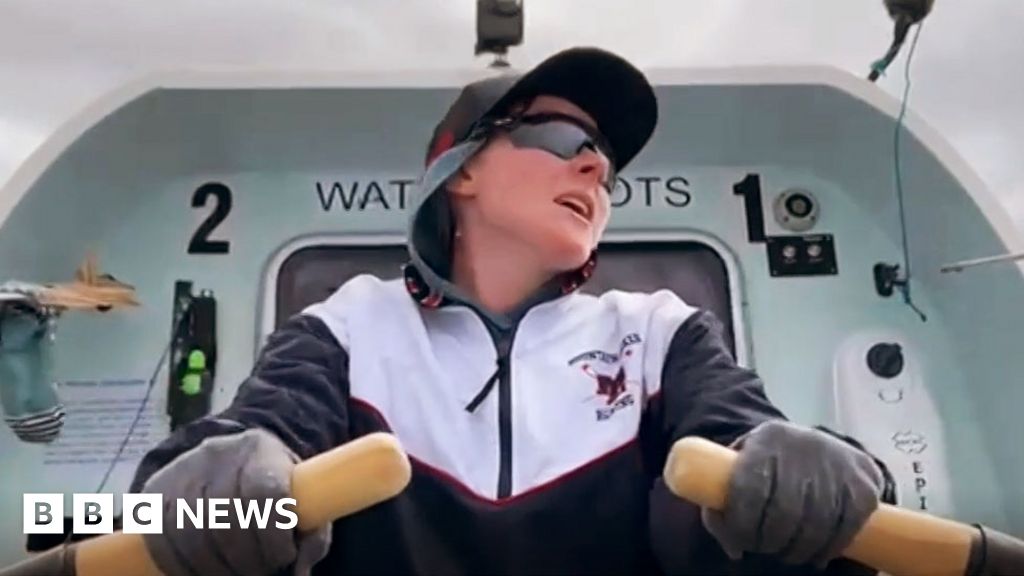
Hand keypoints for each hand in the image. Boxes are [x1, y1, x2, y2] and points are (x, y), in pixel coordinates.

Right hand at [140, 428, 330, 575]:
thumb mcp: (301, 503)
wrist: (231, 463)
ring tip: (235, 574)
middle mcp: (217, 454)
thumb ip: (310, 538)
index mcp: (259, 450)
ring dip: (215, 568)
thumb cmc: (275, 489)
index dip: (273, 534)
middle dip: (246, 559)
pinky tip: (204, 573)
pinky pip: (162, 541)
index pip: (263, 493)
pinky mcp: (154, 493)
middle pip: (226, 518)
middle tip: (259, 572)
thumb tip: (299, 573)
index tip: (283, 557)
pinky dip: (183, 568)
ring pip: (192, 533)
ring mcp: (181, 472)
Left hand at [701, 420, 882, 567]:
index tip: (739, 541)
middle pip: (784, 512)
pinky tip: (817, 554)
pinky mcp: (864, 483)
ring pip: (816, 525)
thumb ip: (724, 505)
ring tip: (788, 553)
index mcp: (767, 439)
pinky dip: (830, 549)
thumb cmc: (771, 465)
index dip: (741, 524)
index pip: (749, 488)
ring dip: (799, 550)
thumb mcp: (742, 469)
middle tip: (765, 550)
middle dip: (770, 542)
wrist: (821, 447)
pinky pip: (847, 528)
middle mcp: (804, 445)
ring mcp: (838, 463)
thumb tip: (733, 549)